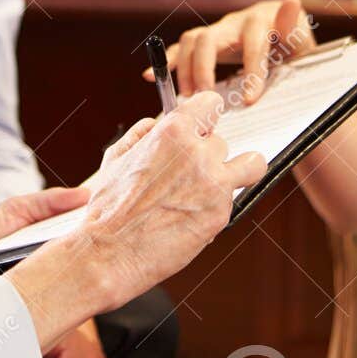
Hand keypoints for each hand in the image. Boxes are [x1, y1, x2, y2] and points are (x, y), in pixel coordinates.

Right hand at [76, 91, 265, 300]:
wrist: (110, 253)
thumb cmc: (108, 209)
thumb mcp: (116, 157)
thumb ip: (140, 134)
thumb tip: (153, 124)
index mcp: (172, 133)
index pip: (210, 104)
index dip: (205, 117)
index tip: (203, 127)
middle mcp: (198, 154)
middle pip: (220, 142)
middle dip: (205, 157)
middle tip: (186, 176)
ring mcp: (214, 184)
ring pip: (248, 165)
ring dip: (235, 173)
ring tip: (214, 187)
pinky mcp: (221, 214)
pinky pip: (231, 201)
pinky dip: (216, 208)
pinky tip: (191, 218)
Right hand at [147, 0, 316, 103]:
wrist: (284, 43)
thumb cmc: (293, 47)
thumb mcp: (302, 42)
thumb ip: (294, 28)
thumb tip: (291, 1)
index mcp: (261, 21)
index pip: (252, 44)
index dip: (250, 71)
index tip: (249, 100)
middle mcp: (235, 22)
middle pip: (209, 37)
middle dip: (204, 69)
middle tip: (206, 98)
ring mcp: (219, 30)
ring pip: (192, 41)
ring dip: (186, 69)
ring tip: (189, 97)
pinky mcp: (207, 42)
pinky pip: (182, 48)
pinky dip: (167, 61)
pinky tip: (150, 76)